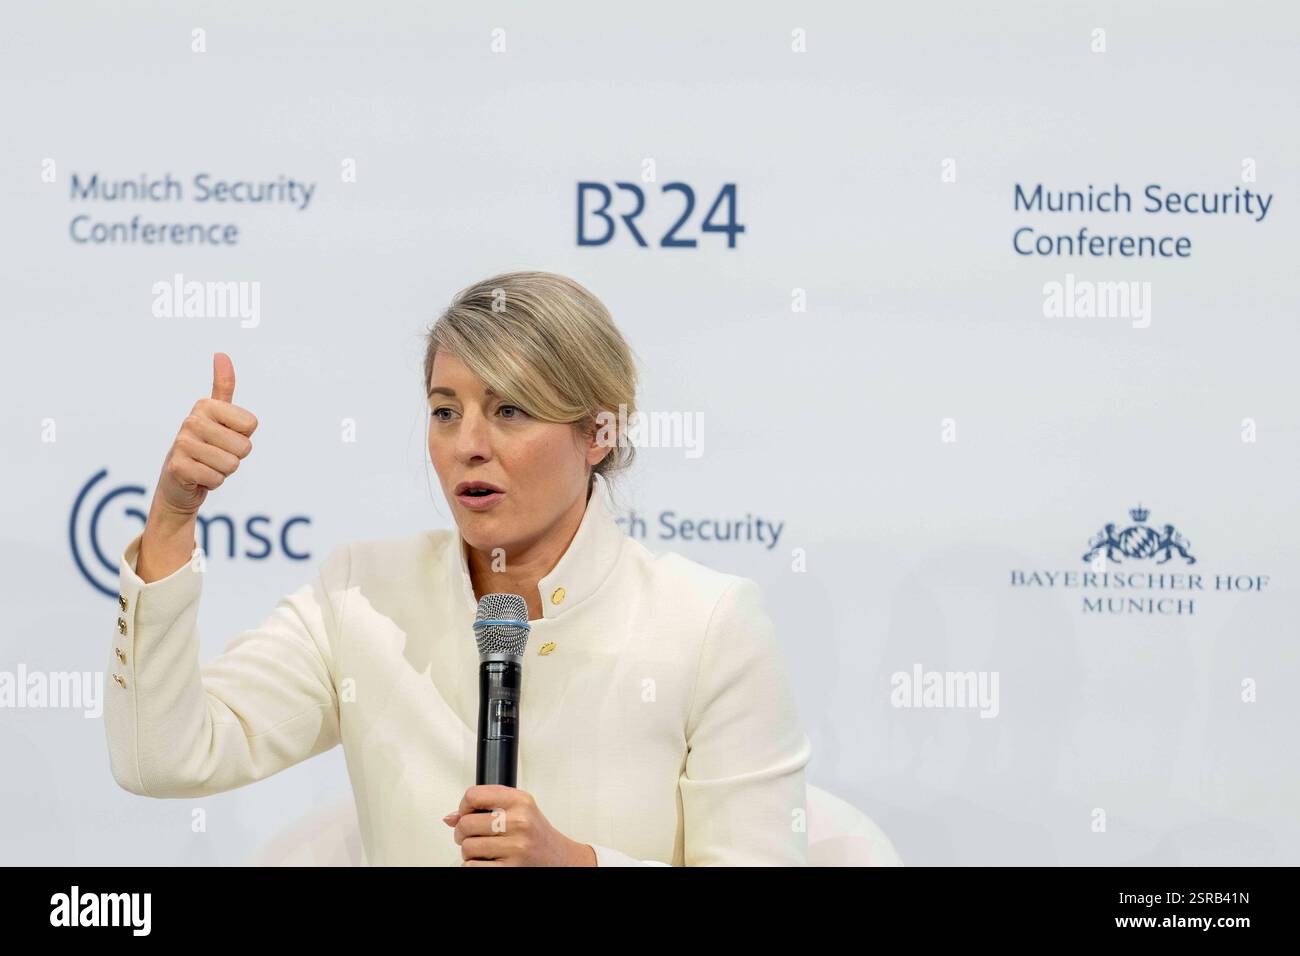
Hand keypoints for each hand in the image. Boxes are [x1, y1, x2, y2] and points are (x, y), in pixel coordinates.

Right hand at [153, 351, 257, 519]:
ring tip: (207, 465)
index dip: (243, 437)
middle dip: (234, 457)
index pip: (251, 425)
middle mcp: (191, 420)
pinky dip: (212, 483)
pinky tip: (198, 477)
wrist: (178, 483)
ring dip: (223, 471)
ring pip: (231, 464)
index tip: (224, 438)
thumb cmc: (205, 447)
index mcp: (205, 405)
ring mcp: (182, 443)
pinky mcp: (178, 467)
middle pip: (244, 446)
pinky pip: (217, 478)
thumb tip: (221, 353)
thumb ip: (223, 387)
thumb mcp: (218, 416)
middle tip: (215, 455)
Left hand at [443, 785, 596, 866]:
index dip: (463, 806)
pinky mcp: (510, 869)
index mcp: (520, 801)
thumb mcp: (519, 811)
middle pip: (466, 823)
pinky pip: (473, 867)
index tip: (465, 813)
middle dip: (462, 833)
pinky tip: (485, 862)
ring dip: (469, 852)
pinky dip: (473, 866)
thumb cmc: (537, 835)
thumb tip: (451, 817)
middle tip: (471, 837)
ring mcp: (516, 847)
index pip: (474, 795)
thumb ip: (486, 807)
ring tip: (482, 851)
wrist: (560, 860)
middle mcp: (519, 822)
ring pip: (467, 848)